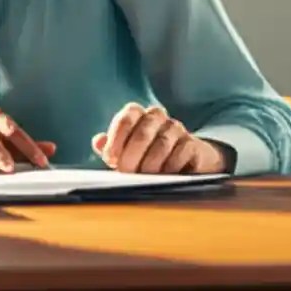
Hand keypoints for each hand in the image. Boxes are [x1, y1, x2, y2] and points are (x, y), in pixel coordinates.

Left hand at [92, 103, 226, 173]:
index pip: (125, 119)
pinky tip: (163, 177)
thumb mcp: (123, 149)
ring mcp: (176, 128)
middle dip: (131, 156)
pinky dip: (169, 168)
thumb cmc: (145, 154)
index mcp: (137, 114)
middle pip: (142, 134)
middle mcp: (156, 116)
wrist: (185, 159)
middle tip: (125, 172)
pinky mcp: (193, 144)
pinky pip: (180, 154)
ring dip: (149, 165)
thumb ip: (109, 146)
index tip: (111, 159)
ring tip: (143, 177)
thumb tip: (98, 142)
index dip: (116, 140)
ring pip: (161, 145)